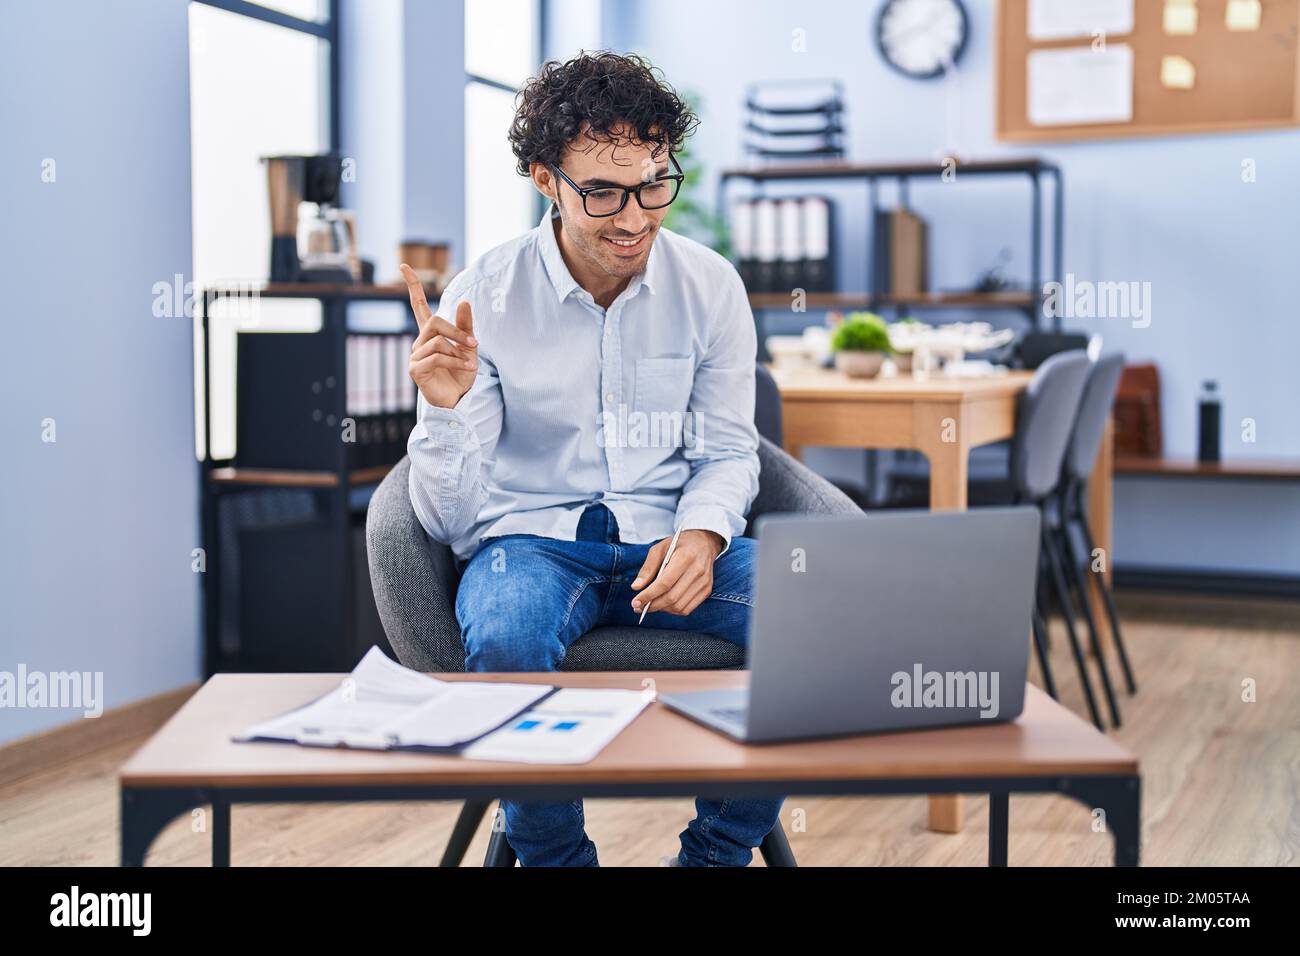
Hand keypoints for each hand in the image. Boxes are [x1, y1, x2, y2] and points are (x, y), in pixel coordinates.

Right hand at [401, 263, 477, 408]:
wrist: (459, 400)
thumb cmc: (462, 374)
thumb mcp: (469, 347)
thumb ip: (465, 326)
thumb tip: (464, 301)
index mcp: (431, 334)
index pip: (418, 305)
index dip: (413, 286)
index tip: (404, 266)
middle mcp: (419, 342)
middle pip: (434, 322)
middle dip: (456, 332)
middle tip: (474, 345)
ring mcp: (415, 355)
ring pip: (437, 342)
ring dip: (458, 352)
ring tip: (470, 363)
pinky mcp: (415, 370)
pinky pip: (436, 358)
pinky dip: (456, 362)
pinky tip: (468, 369)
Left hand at [630, 530, 724, 616]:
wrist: (704, 543)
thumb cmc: (679, 545)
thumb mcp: (660, 548)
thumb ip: (647, 568)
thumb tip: (636, 587)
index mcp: (685, 557)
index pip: (665, 583)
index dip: (649, 595)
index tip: (635, 602)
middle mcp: (697, 571)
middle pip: (672, 597)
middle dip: (652, 605)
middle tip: (638, 607)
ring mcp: (704, 582)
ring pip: (679, 606)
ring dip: (662, 609)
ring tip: (651, 605)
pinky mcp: (707, 590)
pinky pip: (687, 609)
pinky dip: (672, 610)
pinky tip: (664, 604)